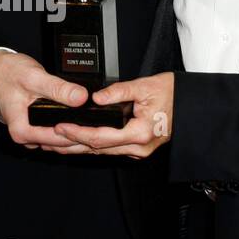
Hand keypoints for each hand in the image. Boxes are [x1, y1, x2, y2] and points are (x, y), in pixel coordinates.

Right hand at [0, 50, 88, 148]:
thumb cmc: (10, 74)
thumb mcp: (35, 78)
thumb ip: (58, 88)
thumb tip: (81, 97)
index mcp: (22, 130)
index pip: (56, 140)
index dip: (77, 132)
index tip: (95, 125)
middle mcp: (25, 137)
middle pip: (60, 143)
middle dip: (80, 135)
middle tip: (100, 124)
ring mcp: (31, 134)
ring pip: (59, 141)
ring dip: (76, 133)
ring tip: (94, 122)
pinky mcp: (36, 129)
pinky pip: (56, 134)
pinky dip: (69, 129)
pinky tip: (81, 121)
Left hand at [54, 72, 174, 158]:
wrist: (190, 104)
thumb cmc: (172, 94)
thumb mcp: (145, 86)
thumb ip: (118, 92)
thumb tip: (95, 97)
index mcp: (140, 133)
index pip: (101, 137)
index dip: (78, 133)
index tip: (61, 127)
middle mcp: (138, 147)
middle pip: (97, 149)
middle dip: (71, 145)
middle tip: (48, 140)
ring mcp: (138, 150)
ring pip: (102, 152)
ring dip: (77, 148)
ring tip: (56, 145)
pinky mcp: (136, 148)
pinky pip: (109, 149)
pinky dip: (91, 146)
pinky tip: (76, 144)